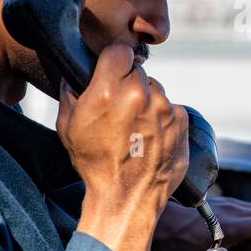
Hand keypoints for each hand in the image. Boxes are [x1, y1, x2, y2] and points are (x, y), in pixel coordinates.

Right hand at [56, 44, 188, 250]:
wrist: (126, 199)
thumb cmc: (94, 165)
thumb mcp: (68, 126)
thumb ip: (71, 92)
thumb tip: (74, 74)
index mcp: (109, 90)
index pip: (118, 50)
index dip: (113, 62)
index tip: (111, 73)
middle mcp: (140, 94)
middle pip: (137, 71)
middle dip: (128, 84)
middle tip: (120, 109)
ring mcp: (165, 107)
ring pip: (155, 90)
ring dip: (147, 102)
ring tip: (135, 130)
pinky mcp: (182, 120)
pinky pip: (170, 108)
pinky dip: (162, 119)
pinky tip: (150, 138)